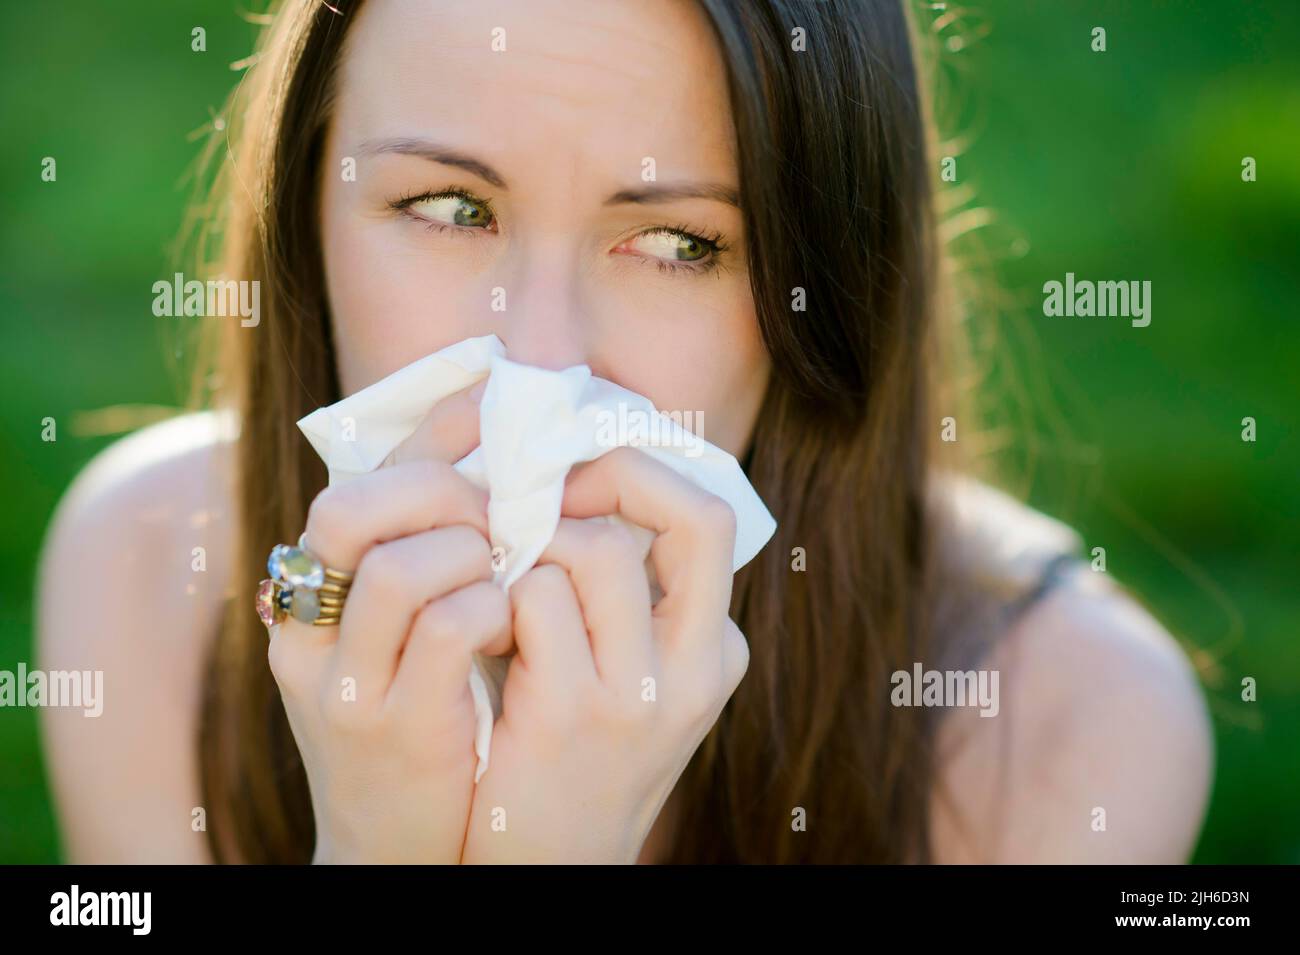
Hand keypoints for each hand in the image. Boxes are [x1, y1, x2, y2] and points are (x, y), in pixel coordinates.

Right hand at [269, 385, 506, 863]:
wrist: (394, 847)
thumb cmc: (420, 719)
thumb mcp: (406, 630)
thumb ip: (433, 551)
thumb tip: (499, 460)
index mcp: (309, 591)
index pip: (357, 479)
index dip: (429, 432)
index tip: (494, 401)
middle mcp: (306, 629)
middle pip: (353, 509)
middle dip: (445, 494)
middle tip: (503, 516)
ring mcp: (341, 681)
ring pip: (398, 567)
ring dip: (472, 557)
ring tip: (505, 576)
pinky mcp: (388, 727)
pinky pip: (449, 626)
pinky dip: (493, 609)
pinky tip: (512, 626)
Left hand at [460, 447, 749, 862]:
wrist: (548, 870)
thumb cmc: (576, 759)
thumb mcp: (633, 682)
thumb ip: (630, 601)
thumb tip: (580, 486)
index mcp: (715, 653)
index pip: (710, 520)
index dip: (645, 474)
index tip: (582, 474)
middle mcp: (698, 669)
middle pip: (688, 515)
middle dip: (608, 478)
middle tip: (548, 490)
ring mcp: (641, 692)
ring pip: (592, 550)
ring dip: (534, 551)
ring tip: (507, 588)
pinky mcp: (573, 712)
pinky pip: (531, 598)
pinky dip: (498, 598)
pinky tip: (486, 635)